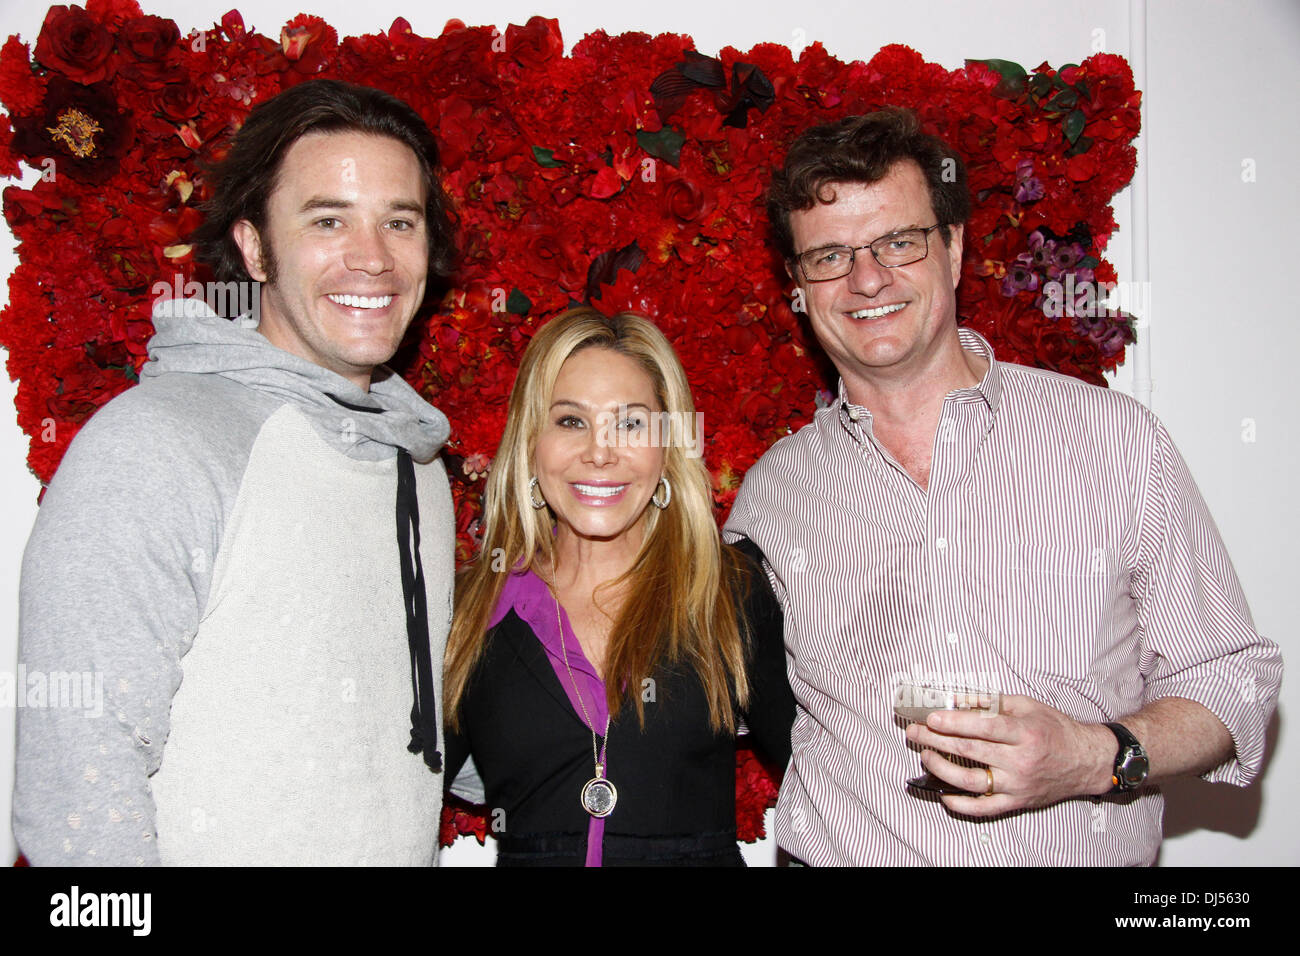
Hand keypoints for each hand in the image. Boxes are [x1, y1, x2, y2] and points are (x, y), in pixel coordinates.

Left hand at [904, 694, 1114, 816]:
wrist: (1085, 761)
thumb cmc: (1055, 729)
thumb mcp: (1027, 705)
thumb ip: (991, 702)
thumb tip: (957, 699)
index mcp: (1025, 732)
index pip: (983, 727)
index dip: (954, 723)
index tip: (931, 718)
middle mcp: (1021, 760)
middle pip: (971, 751)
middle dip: (937, 741)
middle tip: (915, 732)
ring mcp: (1018, 784)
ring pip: (972, 781)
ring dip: (943, 769)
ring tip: (926, 756)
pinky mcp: (1017, 801)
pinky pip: (985, 808)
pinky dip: (962, 804)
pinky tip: (944, 794)